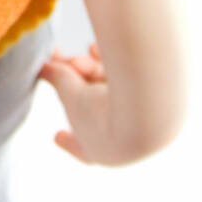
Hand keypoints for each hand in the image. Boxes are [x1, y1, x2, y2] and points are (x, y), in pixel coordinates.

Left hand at [36, 42, 143, 165]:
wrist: (149, 111)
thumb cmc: (103, 111)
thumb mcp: (71, 92)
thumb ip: (57, 77)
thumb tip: (42, 66)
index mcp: (101, 152)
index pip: (81, 149)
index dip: (69, 143)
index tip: (56, 137)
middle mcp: (125, 140)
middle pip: (92, 106)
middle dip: (75, 79)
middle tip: (63, 58)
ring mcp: (142, 119)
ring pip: (110, 90)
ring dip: (92, 69)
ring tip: (85, 55)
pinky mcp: (159, 97)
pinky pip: (130, 80)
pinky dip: (113, 63)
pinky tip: (100, 49)